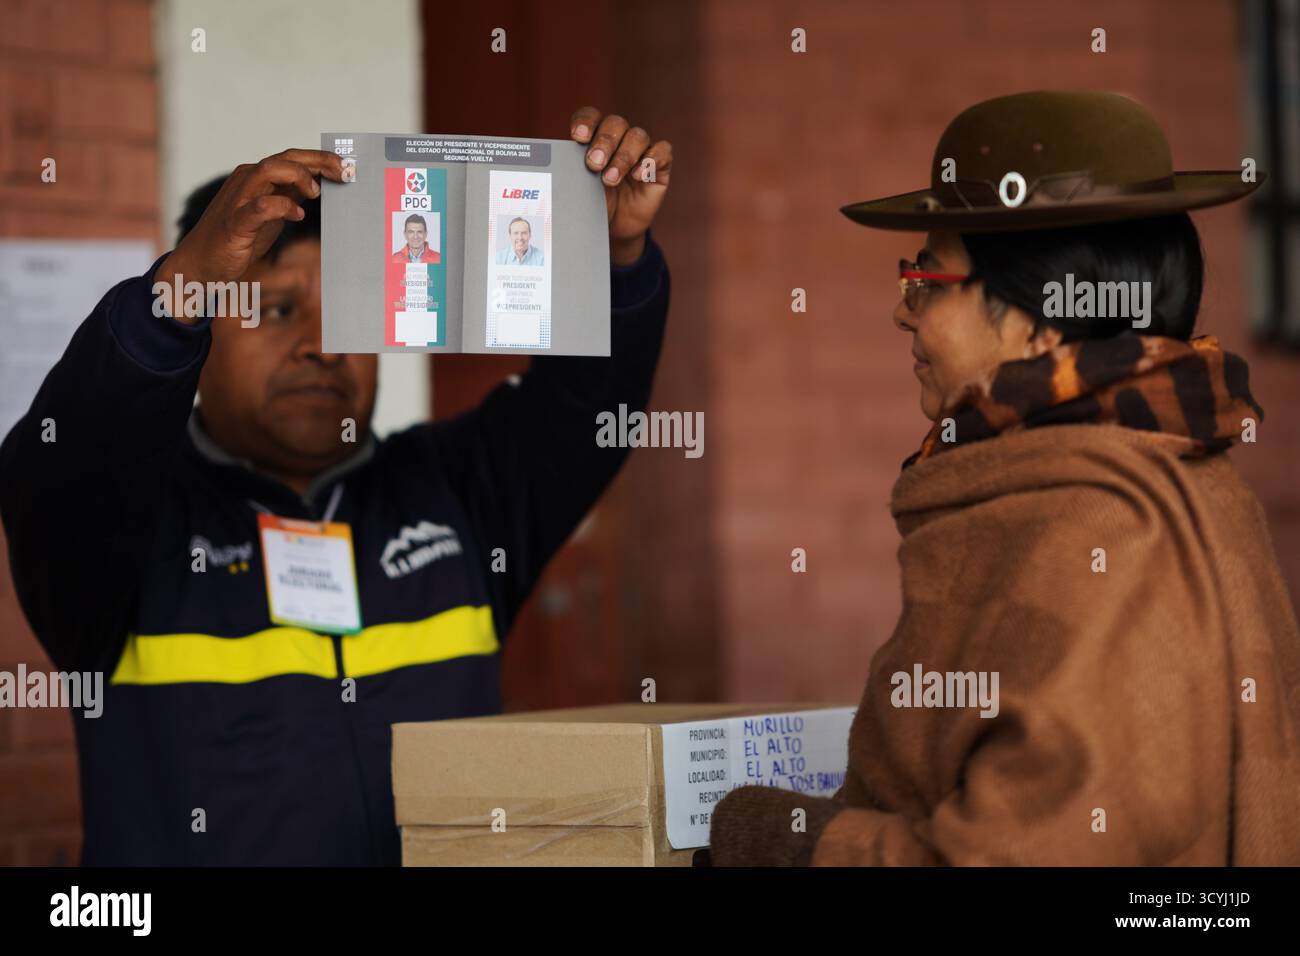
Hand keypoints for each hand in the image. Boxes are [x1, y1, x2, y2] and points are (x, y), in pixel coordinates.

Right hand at [156, 148, 345, 323]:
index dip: (320, 159)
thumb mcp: (272, 213)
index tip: (347, 167)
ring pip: (268, 171)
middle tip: (343, 172)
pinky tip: (298, 215)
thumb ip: (290, 196)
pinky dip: (280, 207)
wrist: (202, 263)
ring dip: (297, 176)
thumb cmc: (240, 236)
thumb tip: (319, 184)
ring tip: (316, 192)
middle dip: (317, 161)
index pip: (291, 158)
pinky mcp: (234, 223)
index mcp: (256, 177)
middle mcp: (246, 181)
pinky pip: (259, 206)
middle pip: (284, 158)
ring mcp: (238, 200)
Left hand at [570, 107, 671, 265]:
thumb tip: (564, 166)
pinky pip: (662, 152)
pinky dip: (651, 160)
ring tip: (611, 179)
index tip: (578, 136)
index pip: (591, 117)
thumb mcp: (581, 189)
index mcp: (595, 136)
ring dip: (624, 156)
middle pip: (615, 124)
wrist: (615, 227)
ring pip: (638, 136)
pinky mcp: (660, 166)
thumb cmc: (595, 203)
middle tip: (594, 163)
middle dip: (604, 142)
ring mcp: (641, 150)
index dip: (586, 122)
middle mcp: (619, 138)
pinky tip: (639, 176)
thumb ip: (575, 172)